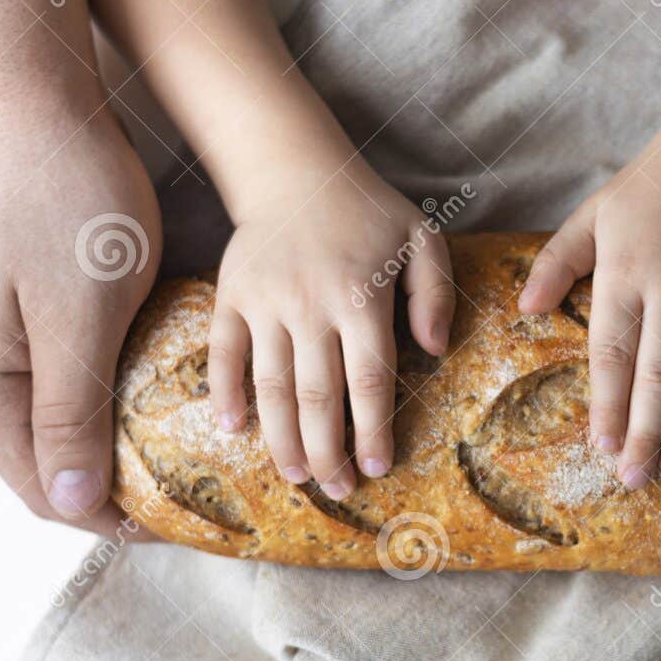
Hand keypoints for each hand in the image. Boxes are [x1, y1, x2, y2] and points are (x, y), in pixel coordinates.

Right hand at [0, 106, 160, 535]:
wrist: (30, 95)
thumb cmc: (58, 201)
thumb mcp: (76, 316)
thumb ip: (71, 412)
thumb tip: (69, 504)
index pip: (47, 492)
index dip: (116, 519)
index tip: (191, 527)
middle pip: (51, 462)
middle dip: (123, 487)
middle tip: (202, 496)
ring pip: (63, 418)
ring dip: (121, 441)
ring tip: (192, 453)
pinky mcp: (23, 302)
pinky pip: (68, 373)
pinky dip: (115, 394)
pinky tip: (164, 391)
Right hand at [208, 162, 454, 498]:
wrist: (296, 170)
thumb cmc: (368, 212)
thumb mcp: (423, 239)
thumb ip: (435, 295)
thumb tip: (436, 351)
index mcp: (361, 298)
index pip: (368, 381)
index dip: (373, 431)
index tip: (378, 468)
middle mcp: (310, 306)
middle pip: (319, 397)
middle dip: (329, 453)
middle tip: (340, 490)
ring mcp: (266, 303)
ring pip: (272, 386)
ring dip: (282, 439)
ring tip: (297, 478)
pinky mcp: (231, 297)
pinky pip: (224, 353)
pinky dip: (225, 393)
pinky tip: (233, 430)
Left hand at [518, 127, 660, 487]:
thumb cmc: (645, 192)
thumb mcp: (589, 217)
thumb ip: (557, 263)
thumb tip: (525, 310)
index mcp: (625, 275)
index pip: (612, 354)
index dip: (607, 405)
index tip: (602, 447)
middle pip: (656, 375)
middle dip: (644, 432)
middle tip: (633, 478)